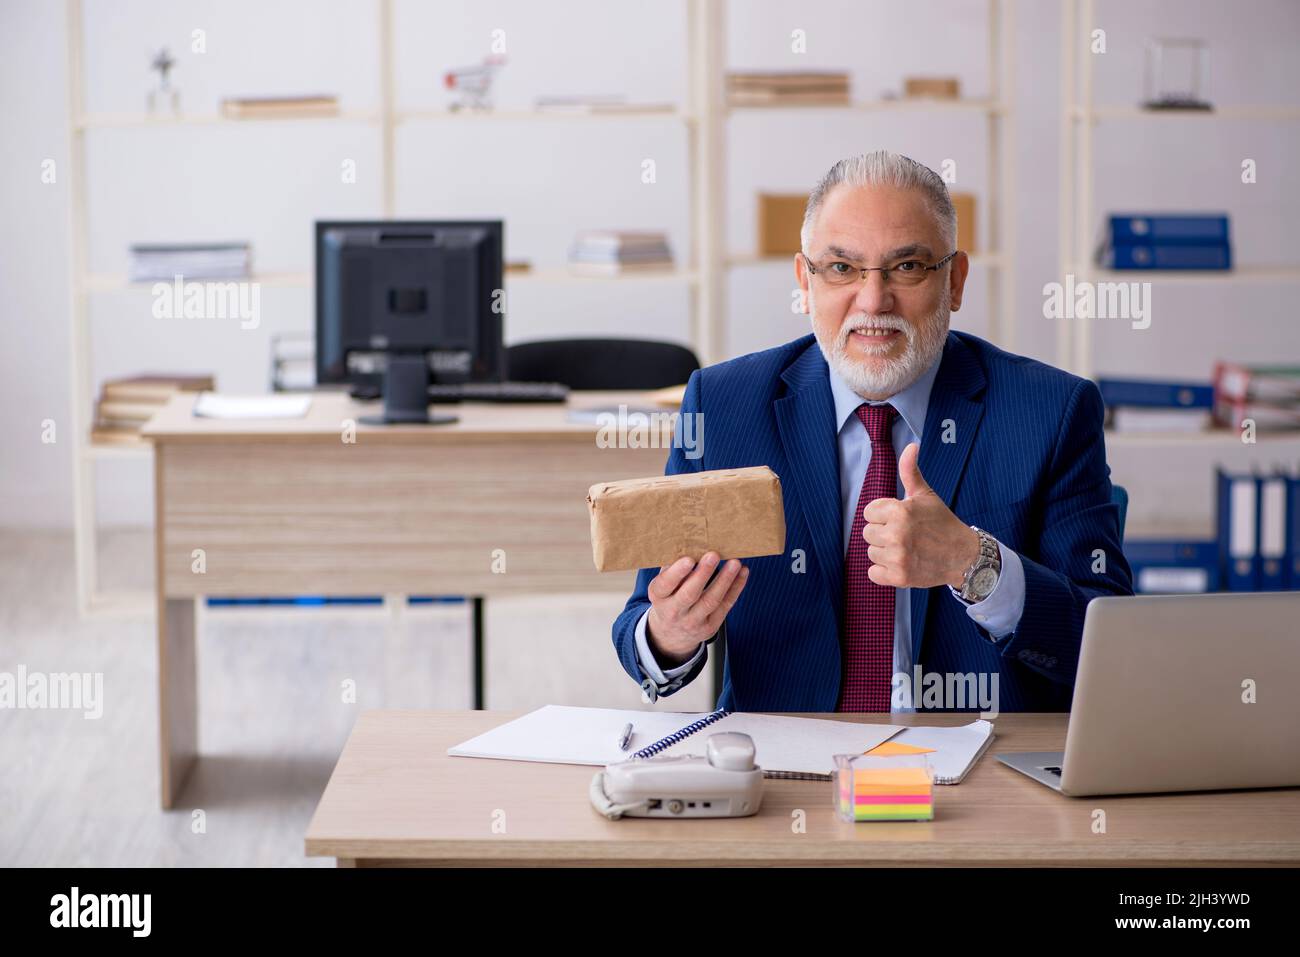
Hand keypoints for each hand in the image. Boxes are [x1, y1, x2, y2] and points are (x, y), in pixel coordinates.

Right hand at [646, 552, 748, 666]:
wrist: (671, 634)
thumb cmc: (669, 598)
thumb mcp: (663, 585)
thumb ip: (672, 568)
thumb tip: (690, 543)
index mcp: (658, 596)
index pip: (665, 585)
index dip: (677, 573)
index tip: (689, 559)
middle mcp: (674, 611)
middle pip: (689, 594)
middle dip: (703, 574)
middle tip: (714, 555)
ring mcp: (693, 621)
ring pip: (711, 601)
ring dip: (725, 580)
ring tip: (734, 563)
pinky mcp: (710, 626)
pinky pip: (725, 605)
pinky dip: (736, 588)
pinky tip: (742, 572)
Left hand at [861, 443, 980, 589]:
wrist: (963, 556)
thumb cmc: (942, 523)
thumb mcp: (926, 495)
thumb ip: (911, 472)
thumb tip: (911, 446)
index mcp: (900, 511)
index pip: (869, 512)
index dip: (883, 515)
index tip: (900, 519)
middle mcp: (897, 534)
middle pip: (868, 533)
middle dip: (883, 533)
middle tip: (905, 535)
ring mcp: (898, 557)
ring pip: (871, 552)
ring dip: (885, 552)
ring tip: (907, 549)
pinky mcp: (899, 577)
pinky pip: (874, 573)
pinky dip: (884, 572)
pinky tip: (902, 563)